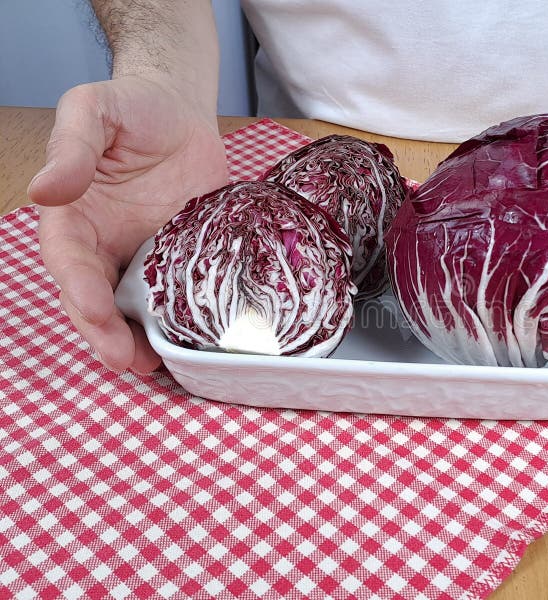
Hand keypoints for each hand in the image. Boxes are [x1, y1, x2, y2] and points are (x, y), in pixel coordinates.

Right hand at [29, 76, 228, 371]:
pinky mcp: (179, 260)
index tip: (95, 309)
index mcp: (74, 215)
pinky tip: (189, 344)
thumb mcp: (95, 110)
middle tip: (125, 360)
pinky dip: (176, 322)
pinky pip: (173, 296)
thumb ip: (73, 147)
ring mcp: (141, 256)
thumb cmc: (133, 107)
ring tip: (153, 366)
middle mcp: (104, 244)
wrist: (180, 112)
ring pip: (130, 308)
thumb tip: (45, 189)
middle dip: (105, 332)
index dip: (79, 287)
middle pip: (94, 297)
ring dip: (137, 340)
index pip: (68, 259)